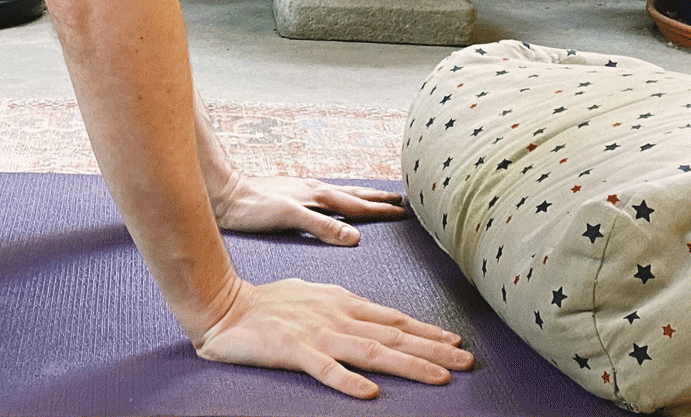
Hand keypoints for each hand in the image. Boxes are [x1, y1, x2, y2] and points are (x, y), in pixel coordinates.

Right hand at [195, 277, 471, 398]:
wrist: (223, 305)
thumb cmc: (268, 303)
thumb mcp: (315, 297)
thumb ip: (344, 308)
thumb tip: (374, 318)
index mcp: (341, 303)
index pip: (394, 319)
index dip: (427, 332)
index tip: (456, 342)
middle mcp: (336, 316)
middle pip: (393, 335)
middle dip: (433, 349)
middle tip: (467, 361)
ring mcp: (316, 333)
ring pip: (371, 351)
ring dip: (409, 364)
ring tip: (440, 377)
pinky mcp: (292, 350)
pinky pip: (324, 369)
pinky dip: (348, 381)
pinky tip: (371, 394)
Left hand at [211, 176, 409, 244]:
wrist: (224, 193)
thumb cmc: (253, 208)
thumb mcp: (290, 218)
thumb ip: (322, 226)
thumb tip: (355, 237)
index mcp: (318, 195)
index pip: (358, 205)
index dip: (381, 209)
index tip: (404, 211)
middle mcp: (314, 190)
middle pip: (354, 194)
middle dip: (378, 198)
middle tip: (401, 199)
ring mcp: (303, 190)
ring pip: (341, 193)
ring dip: (361, 195)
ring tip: (376, 196)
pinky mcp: (292, 194)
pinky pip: (326, 196)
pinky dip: (340, 199)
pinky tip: (334, 203)